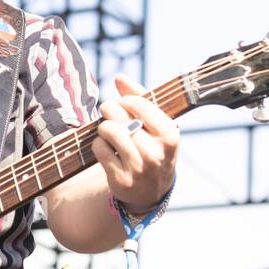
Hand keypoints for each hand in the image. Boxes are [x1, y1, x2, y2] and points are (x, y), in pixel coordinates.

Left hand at [91, 73, 180, 213]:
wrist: (151, 190)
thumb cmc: (153, 147)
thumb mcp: (156, 125)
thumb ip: (140, 98)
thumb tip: (119, 78)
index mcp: (170, 136)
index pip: (140, 105)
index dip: (126, 100)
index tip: (124, 103)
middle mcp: (156, 153)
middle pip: (120, 117)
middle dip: (110, 109)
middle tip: (108, 110)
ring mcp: (139, 168)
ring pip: (110, 132)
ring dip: (103, 127)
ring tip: (107, 129)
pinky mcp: (121, 179)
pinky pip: (100, 149)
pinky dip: (98, 144)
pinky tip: (104, 146)